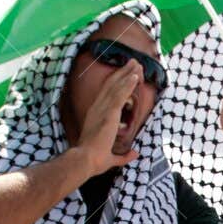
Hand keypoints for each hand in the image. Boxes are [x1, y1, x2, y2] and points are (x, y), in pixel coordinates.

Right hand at [71, 60, 142, 179]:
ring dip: (127, 74)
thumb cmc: (94, 160)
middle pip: (112, 85)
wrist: (85, 160)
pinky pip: (120, 95)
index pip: (107, 94)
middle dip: (123, 73)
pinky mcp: (109, 113)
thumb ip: (123, 155)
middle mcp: (98, 108)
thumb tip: (135, 154)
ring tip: (137, 64)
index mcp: (96, 115)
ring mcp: (102, 109)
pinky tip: (135, 76)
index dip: (117, 83)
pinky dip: (127, 84)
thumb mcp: (111, 157)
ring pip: (117, 87)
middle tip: (134, 63)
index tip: (126, 74)